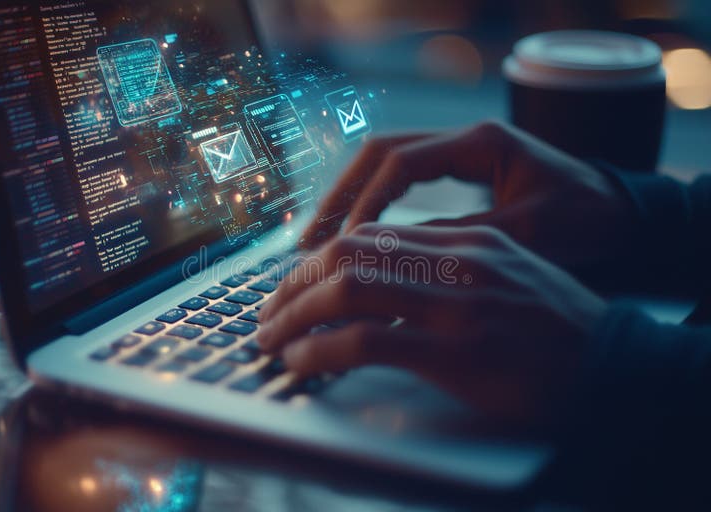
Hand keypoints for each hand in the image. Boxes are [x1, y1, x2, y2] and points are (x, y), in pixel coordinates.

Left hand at [259, 225, 606, 422]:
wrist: (614, 366)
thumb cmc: (558, 328)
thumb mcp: (505, 277)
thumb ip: (448, 269)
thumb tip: (383, 279)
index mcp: (466, 240)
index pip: (372, 235)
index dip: (320, 257)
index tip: (294, 283)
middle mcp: (456, 260)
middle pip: (348, 252)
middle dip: (294, 282)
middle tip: (268, 311)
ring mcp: (455, 304)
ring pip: (346, 288)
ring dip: (294, 313)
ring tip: (270, 337)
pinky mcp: (455, 351)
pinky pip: (364, 340)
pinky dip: (319, 350)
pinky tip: (300, 361)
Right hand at [300, 122, 637, 270]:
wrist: (621, 215)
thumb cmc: (584, 222)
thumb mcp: (523, 235)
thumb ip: (459, 240)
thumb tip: (393, 259)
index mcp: (481, 143)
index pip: (401, 162)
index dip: (367, 202)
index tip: (345, 244)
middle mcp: (464, 138)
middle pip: (380, 151)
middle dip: (341, 193)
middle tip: (310, 238)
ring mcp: (460, 149)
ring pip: (385, 161)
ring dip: (349, 196)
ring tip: (319, 238)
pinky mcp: (461, 168)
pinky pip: (402, 177)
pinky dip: (373, 202)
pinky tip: (356, 235)